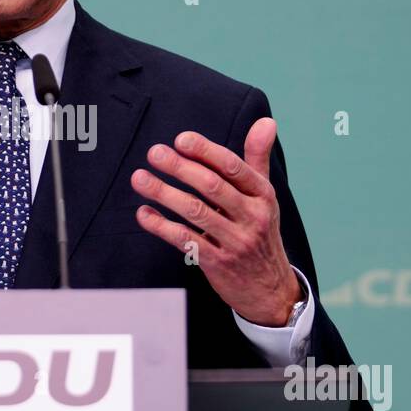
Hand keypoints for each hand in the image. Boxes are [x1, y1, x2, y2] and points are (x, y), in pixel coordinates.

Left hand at [131, 117, 301, 326]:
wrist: (270, 288)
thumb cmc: (260, 232)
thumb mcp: (264, 196)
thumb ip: (257, 158)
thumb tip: (266, 122)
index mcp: (263, 195)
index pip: (233, 167)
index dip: (206, 151)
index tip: (181, 139)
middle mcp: (252, 217)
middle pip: (212, 187)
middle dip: (180, 168)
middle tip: (155, 153)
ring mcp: (234, 241)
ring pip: (195, 212)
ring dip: (164, 193)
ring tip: (140, 178)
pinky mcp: (216, 263)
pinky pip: (185, 240)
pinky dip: (161, 226)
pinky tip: (144, 213)